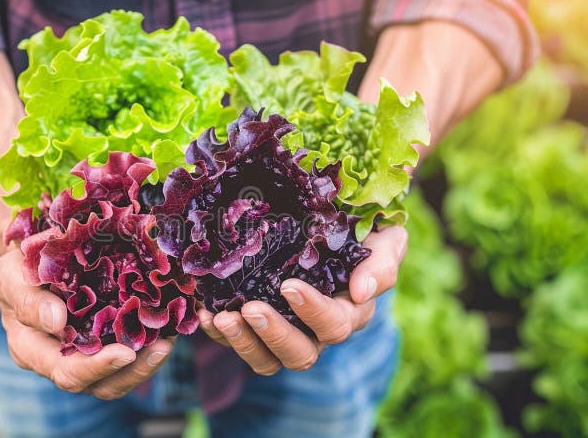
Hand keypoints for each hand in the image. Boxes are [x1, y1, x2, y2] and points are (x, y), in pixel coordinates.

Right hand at [0, 248, 174, 399]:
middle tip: (160, 347)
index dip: (95, 367)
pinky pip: (128, 357)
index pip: (65, 371)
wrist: (34, 259)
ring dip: (146, 363)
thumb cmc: (18, 269)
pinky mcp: (104, 343)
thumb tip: (56, 322)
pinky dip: (148, 347)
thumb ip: (28, 298)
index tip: (124, 352)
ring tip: (168, 341)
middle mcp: (58, 361)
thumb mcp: (11, 276)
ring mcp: (83, 356)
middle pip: (98, 384)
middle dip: (132, 369)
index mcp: (31, 349)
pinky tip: (167, 328)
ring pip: (118, 378)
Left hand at [198, 226, 406, 374]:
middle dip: (274, 333)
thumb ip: (382, 262)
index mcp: (349, 312)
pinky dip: (218, 333)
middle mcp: (316, 332)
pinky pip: (237, 343)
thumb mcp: (383, 239)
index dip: (313, 312)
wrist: (327, 227)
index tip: (289, 286)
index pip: (334, 325)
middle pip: (300, 353)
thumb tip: (361, 291)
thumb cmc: (360, 233)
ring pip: (266, 360)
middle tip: (250, 308)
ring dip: (243, 342)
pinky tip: (205, 312)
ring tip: (222, 317)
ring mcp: (284, 334)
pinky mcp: (255, 329)